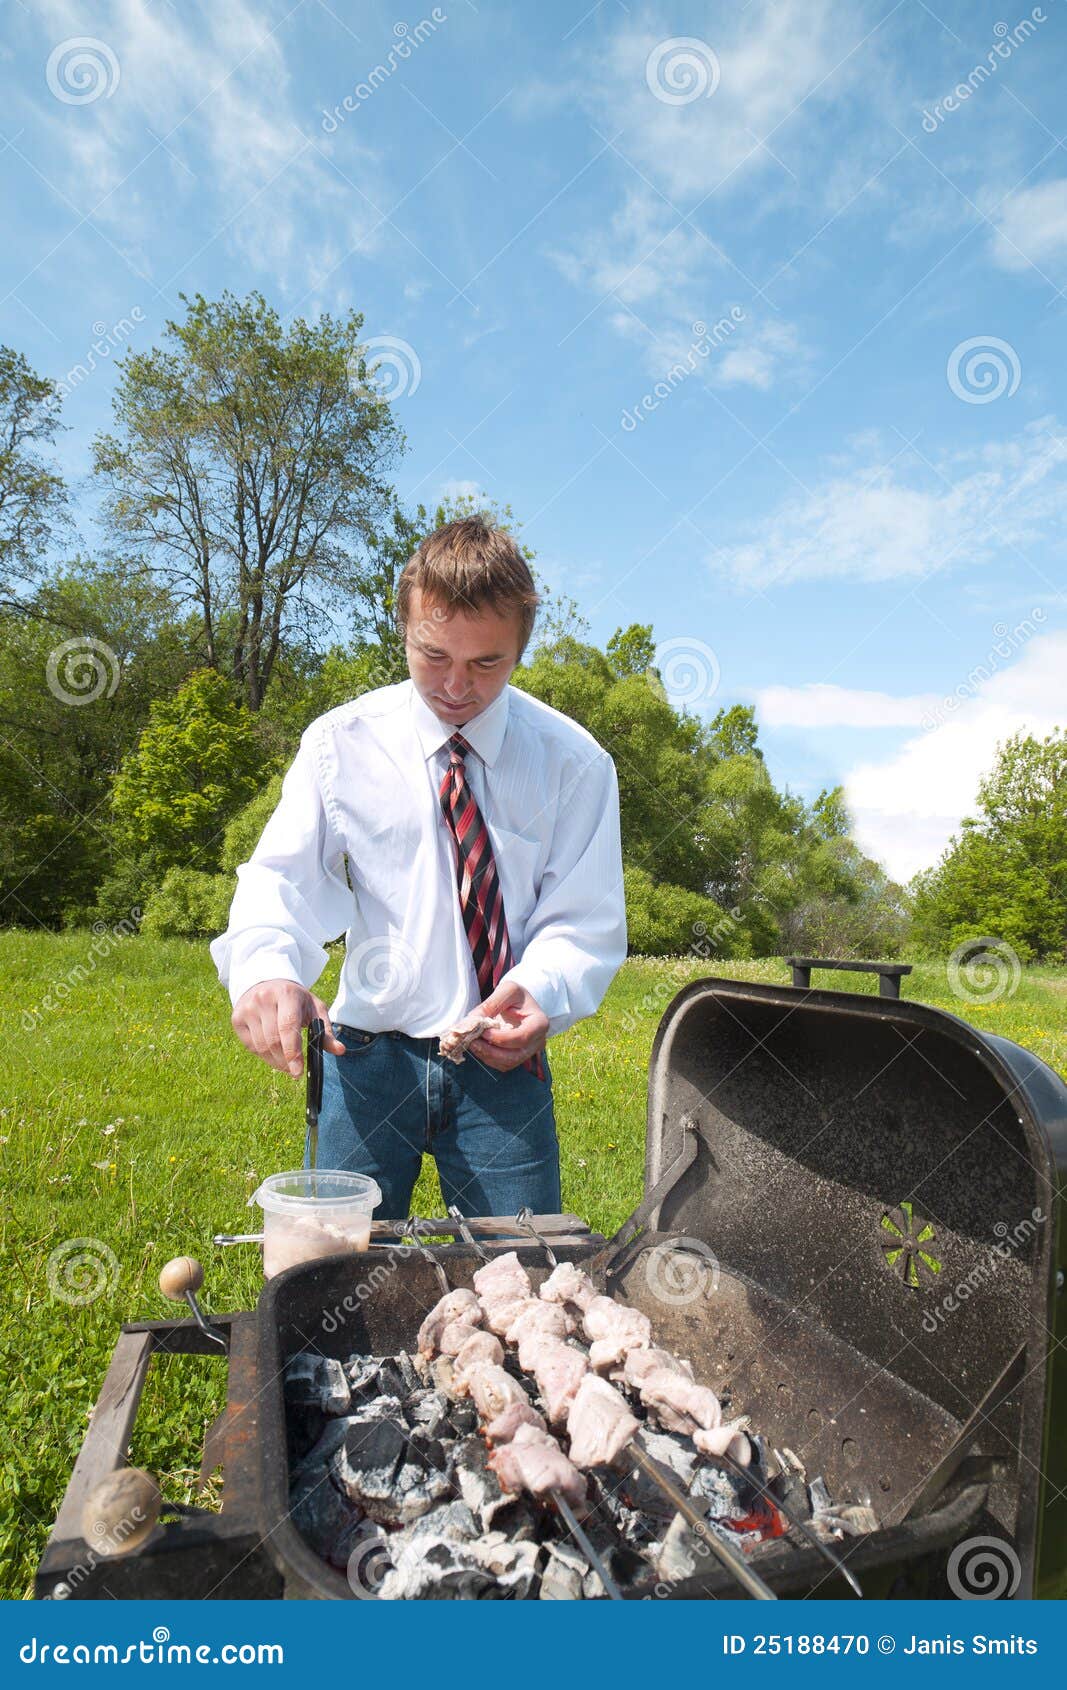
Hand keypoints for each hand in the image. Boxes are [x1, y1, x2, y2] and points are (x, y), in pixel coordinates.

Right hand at [231, 980, 345, 1076]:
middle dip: (286, 1061)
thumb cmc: (296, 1000)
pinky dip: (264, 1056)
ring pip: (261, 1046)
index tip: (298, 1072)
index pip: (288, 1027)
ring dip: (275, 1062)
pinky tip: (273, 1054)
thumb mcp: (314, 1008)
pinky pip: (251, 1046)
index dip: (292, 1052)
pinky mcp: (237, 1018)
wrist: (267, 983)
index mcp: (287, 994)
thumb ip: (326, 1030)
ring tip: (287, 1064)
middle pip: (274, 1040)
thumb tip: (340, 1050)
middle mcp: (263, 999)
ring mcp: (247, 1008)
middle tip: (295, 1071)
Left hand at [467, 979, 547, 1071]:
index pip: (522, 1037)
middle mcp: (538, 1041)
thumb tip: (472, 1021)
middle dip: (490, 1051)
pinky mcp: (519, 1057)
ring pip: (507, 1063)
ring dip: (487, 1056)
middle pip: (515, 1055)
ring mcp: (529, 1052)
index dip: (500, 1038)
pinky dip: (488, 1059)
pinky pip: (503, 1065)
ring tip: (472, 1043)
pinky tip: (479, 1047)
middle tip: (472, 1040)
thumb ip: (490, 1004)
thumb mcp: (506, 990)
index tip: (482, 1031)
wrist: (520, 1004)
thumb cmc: (517, 996)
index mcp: (540, 1023)